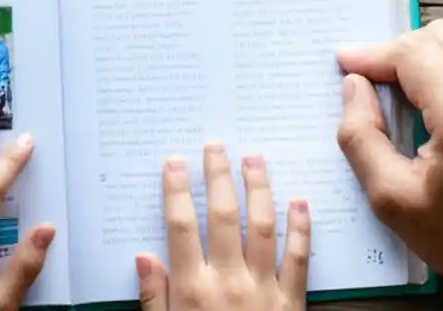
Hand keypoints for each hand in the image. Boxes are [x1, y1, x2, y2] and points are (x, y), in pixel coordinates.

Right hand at [136, 143, 310, 310]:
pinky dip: (299, 228)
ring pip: (261, 226)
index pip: (181, 227)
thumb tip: (143, 258)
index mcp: (192, 288)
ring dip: (258, 189)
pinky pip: (297, 257)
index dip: (177, 191)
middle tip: (216, 147)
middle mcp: (229, 281)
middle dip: (218, 176)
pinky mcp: (291, 300)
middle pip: (223, 216)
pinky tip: (299, 202)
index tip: (175, 164)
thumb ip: (154, 297)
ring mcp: (263, 288)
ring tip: (254, 160)